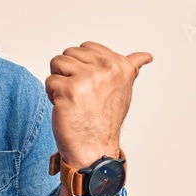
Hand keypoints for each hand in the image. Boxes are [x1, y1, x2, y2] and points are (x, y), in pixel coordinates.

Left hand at [45, 41, 151, 168]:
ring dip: (59, 82)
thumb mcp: (124, 89)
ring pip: (56, 64)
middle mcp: (106, 69)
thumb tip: (146, 56)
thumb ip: (130, 68)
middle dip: (68, 73)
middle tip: (80, 94)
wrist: (95, 148)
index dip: (81, 66)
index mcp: (120, 65)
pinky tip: (66, 107)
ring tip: (72, 99)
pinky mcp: (69, 90)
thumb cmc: (106, 119)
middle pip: (68, 53)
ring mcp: (87, 79)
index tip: (90, 85)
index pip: (86, 47)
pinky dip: (52, 95)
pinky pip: (49, 81)